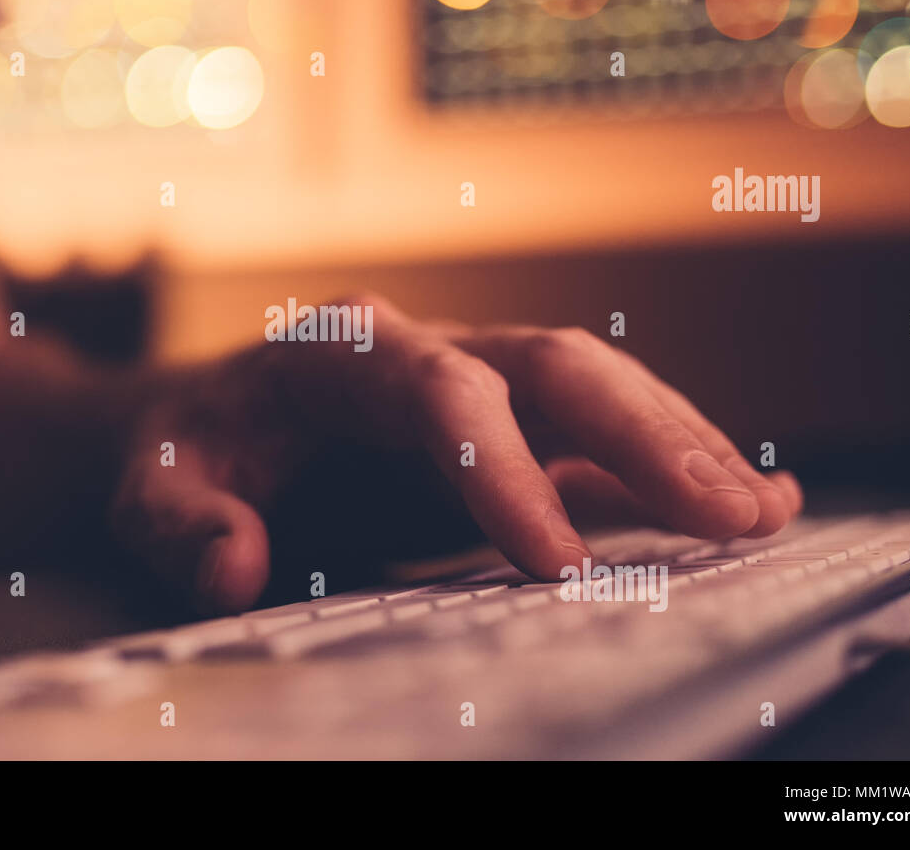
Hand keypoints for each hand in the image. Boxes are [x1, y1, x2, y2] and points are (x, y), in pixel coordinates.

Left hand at [107, 294, 802, 613]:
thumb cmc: (186, 454)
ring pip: (590, 385)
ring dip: (676, 444)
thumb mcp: (151, 489)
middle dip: (641, 434)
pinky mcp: (499, 417)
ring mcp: (469, 374)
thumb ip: (181, 524)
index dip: (503, 468)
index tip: (557, 562)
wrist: (208, 421)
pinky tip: (737, 499)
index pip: (439, 392)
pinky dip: (663, 460)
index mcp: (337, 352)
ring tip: (758, 512)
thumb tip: (236, 565)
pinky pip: (591, 428)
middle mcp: (421, 346)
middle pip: (547, 365)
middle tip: (726, 514)